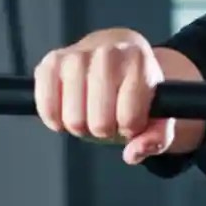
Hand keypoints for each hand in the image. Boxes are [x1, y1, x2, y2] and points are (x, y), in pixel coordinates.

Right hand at [34, 28, 174, 164]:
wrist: (117, 52)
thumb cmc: (135, 86)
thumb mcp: (159, 111)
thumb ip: (157, 138)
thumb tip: (133, 153)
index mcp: (139, 61)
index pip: (129, 118)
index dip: (130, 129)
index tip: (130, 118)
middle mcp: (107, 52)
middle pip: (99, 122)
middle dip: (104, 129)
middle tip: (108, 117)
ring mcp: (76, 55)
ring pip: (73, 118)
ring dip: (80, 125)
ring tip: (89, 113)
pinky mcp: (51, 62)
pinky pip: (46, 106)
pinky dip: (55, 118)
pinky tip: (67, 112)